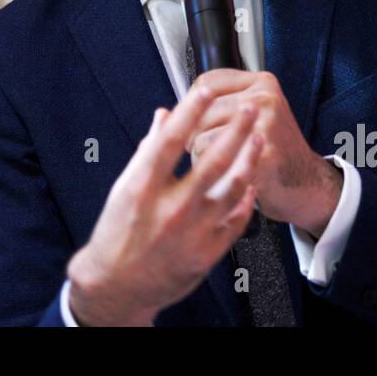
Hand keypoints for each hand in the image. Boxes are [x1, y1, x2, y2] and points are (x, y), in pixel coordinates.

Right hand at [66, 87, 263, 325]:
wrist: (119, 285)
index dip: (190, 111)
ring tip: (258, 138)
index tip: (205, 90)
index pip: (171, 140)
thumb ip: (147, 150)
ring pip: (233, 188)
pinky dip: (246, 197)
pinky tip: (250, 181)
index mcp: (142, 188)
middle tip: (250, 109)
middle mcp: (170, 209)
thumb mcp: (123, 188)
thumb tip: (164, 117)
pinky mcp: (208, 252)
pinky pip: (236, 219)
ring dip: (249, 159)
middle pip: (212, 160)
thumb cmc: (118, 234)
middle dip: (236, 129)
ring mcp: (192, 232)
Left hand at [186, 69, 342, 235]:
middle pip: (200, 110)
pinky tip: (224, 174)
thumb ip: (224, 100)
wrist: (304, 181)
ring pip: (201, 135)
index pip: (206, 82)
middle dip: (192, 133)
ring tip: (215, 161)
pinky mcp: (262, 154)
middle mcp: (265, 98)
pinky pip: (213, 159)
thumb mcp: (257, 111)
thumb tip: (175, 108)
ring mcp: (266, 125)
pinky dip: (210, 172)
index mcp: (262, 82)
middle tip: (201, 147)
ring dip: (198, 155)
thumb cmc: (273, 147)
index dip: (190, 104)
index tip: (191, 119)